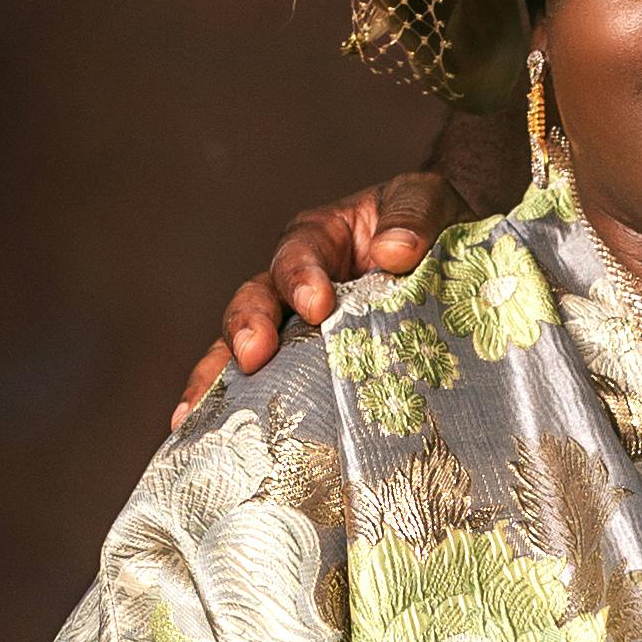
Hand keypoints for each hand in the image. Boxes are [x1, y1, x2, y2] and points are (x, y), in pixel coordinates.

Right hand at [170, 182, 457, 428]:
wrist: (446, 257)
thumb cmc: (426, 223)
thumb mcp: (427, 201)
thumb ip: (412, 217)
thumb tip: (394, 253)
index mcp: (318, 239)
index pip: (298, 253)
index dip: (301, 278)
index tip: (317, 305)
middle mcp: (294, 285)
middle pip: (254, 302)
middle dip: (246, 329)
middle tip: (252, 357)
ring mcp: (296, 332)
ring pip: (243, 351)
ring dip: (220, 380)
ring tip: (195, 414)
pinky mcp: (310, 372)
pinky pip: (269, 390)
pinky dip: (237, 414)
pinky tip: (211, 440)